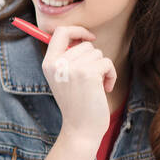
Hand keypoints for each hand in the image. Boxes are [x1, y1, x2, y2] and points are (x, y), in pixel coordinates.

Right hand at [42, 25, 116, 144]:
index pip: (60, 31)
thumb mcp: (63, 78)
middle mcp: (57, 63)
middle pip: (84, 44)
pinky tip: (104, 89)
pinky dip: (111, 75)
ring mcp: (72, 68)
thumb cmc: (77, 104)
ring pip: (97, 53)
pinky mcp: (88, 73)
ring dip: (103, 68)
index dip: (77, 30)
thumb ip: (67, 58)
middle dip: (94, 59)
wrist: (80, 129)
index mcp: (48, 63)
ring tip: (96, 85)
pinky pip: (107, 63)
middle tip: (91, 78)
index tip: (88, 39)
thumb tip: (83, 37)